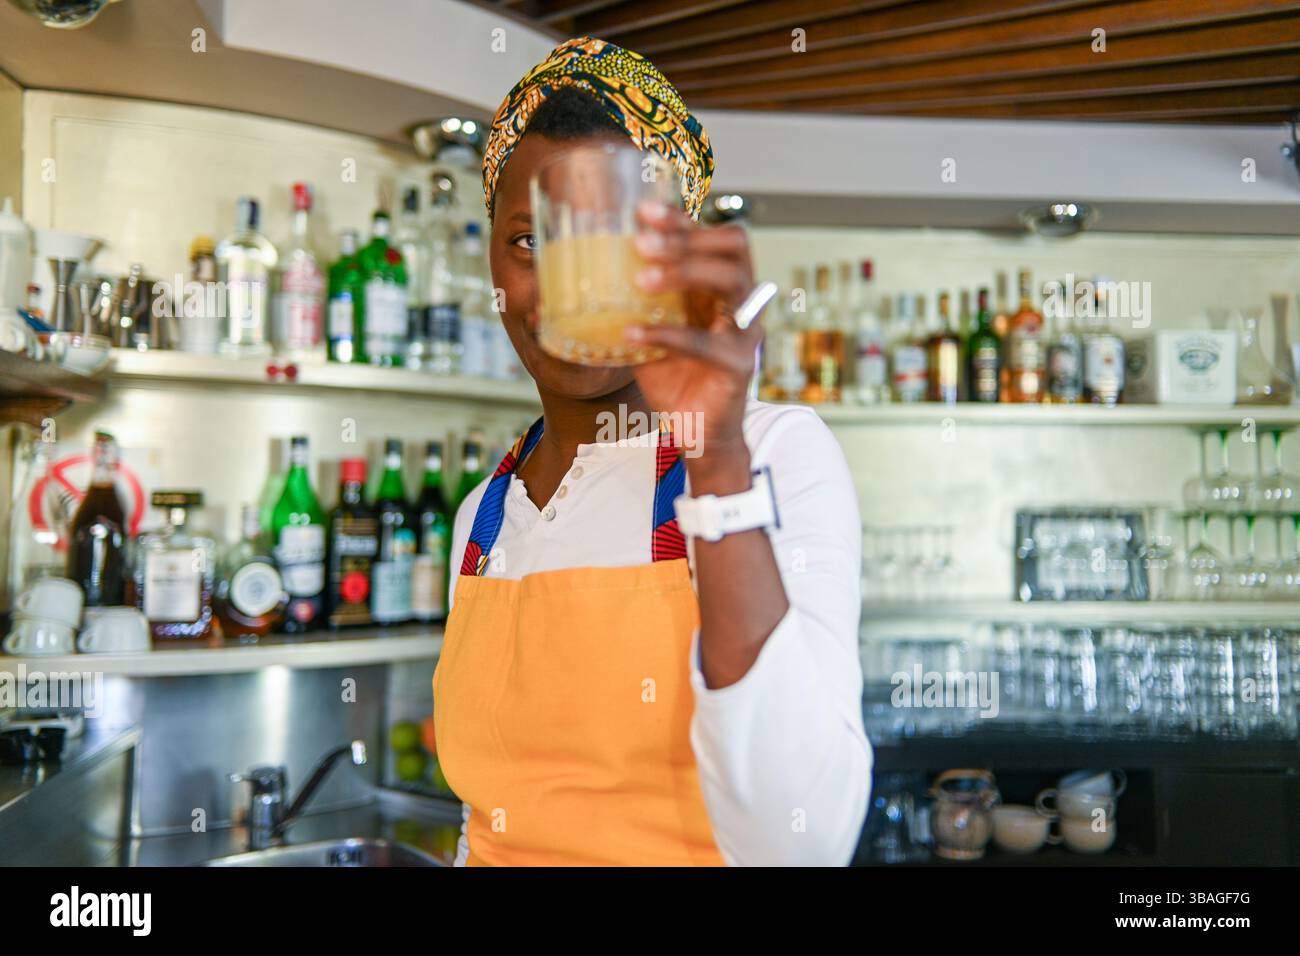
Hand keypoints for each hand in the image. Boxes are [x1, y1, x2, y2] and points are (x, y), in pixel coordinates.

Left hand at [626, 200, 764, 456]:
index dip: (682, 219)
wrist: (698, 431)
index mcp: (719, 286)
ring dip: (685, 272)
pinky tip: (634, 334)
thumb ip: (631, 303)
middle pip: (732, 247)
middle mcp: (739, 300)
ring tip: (642, 279)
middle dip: (687, 237)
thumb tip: (579, 276)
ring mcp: (743, 331)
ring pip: (729, 282)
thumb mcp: (649, 329)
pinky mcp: (738, 365)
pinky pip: (706, 343)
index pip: (712, 236)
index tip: (643, 209)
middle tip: (641, 243)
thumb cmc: (675, 376)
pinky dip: (668, 336)